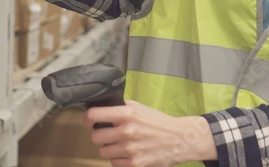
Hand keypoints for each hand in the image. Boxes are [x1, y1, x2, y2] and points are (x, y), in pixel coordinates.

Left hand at [85, 101, 217, 165]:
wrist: (180, 139)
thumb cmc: (159, 122)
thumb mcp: (140, 107)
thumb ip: (121, 107)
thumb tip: (101, 108)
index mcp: (128, 114)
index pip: (94, 115)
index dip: (88, 118)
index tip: (89, 121)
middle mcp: (127, 131)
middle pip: (95, 137)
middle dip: (101, 135)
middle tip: (109, 134)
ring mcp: (130, 149)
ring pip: (103, 151)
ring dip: (110, 148)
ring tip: (122, 143)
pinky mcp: (135, 164)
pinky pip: (114, 163)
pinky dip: (119, 159)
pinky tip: (129, 152)